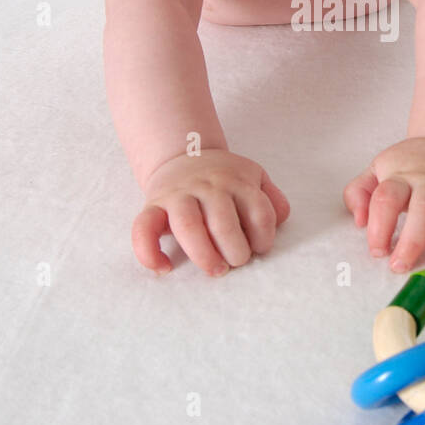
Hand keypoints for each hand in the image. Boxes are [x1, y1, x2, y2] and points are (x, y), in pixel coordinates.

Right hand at [133, 150, 289, 276]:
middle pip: (223, 222)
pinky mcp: (152, 206)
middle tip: (236, 262)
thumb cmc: (224, 177)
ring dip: (203, 254)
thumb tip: (281, 219)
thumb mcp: (253, 176)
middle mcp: (207, 186)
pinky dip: (149, 252)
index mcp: (236, 180)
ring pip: (188, 226)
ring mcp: (178, 195)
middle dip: (235, 251)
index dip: (263, 237)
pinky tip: (164, 268)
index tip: (259, 248)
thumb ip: (271, 197)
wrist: (183, 154)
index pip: (258, 212)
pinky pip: (143, 228)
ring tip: (216, 269)